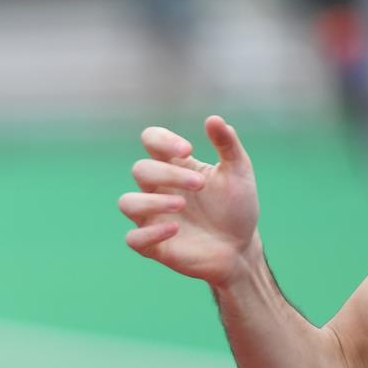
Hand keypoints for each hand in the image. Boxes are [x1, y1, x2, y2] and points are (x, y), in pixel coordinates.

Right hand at [119, 116, 261, 284]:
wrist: (241, 249)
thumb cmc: (237, 208)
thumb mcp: (239, 172)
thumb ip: (227, 145)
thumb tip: (213, 119)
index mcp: (175, 166)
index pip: (151, 140)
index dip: (162, 140)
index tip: (187, 150)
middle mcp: (158, 189)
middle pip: (141, 170)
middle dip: (168, 174)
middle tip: (200, 185)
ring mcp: (152, 218)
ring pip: (127, 203)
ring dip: (152, 202)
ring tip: (181, 205)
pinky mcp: (153, 246)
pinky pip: (133, 238)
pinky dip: (150, 232)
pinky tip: (175, 229)